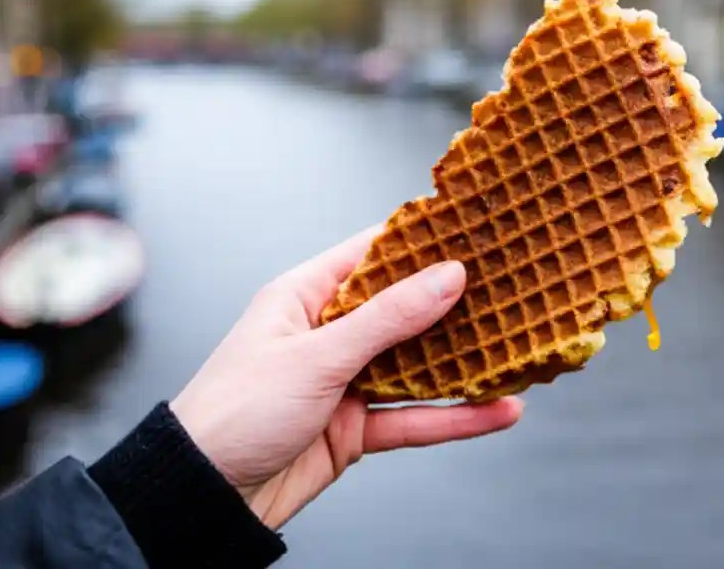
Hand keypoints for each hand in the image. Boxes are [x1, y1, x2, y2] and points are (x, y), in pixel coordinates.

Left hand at [170, 225, 523, 529]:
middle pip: (404, 311)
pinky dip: (456, 417)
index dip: (421, 242)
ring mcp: (344, 382)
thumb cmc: (233, 412)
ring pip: (418, 367)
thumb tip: (446, 276)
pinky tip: (497, 412)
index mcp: (304, 298)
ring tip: (519, 352)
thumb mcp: (316, 357)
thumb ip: (387, 319)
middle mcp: (327, 334)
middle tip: (513, 289)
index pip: (371, 255)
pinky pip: (415, 418)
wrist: (204, 495)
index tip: (472, 229)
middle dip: (455, 305)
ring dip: (464, 365)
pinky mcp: (355, 429)